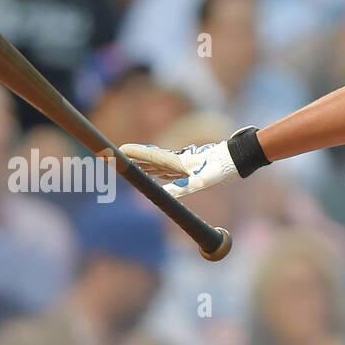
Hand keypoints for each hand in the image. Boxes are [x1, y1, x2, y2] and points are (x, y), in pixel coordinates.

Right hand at [119, 140, 237, 197]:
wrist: (233, 161)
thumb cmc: (218, 170)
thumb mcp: (201, 182)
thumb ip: (183, 188)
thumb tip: (166, 194)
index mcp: (176, 162)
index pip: (149, 157)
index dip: (133, 154)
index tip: (118, 150)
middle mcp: (174, 161)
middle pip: (147, 159)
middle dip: (131, 158)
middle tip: (111, 156)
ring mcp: (179, 164)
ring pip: (154, 164)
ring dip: (139, 164)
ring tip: (124, 163)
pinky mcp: (185, 168)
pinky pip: (164, 169)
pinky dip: (153, 169)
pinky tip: (150, 171)